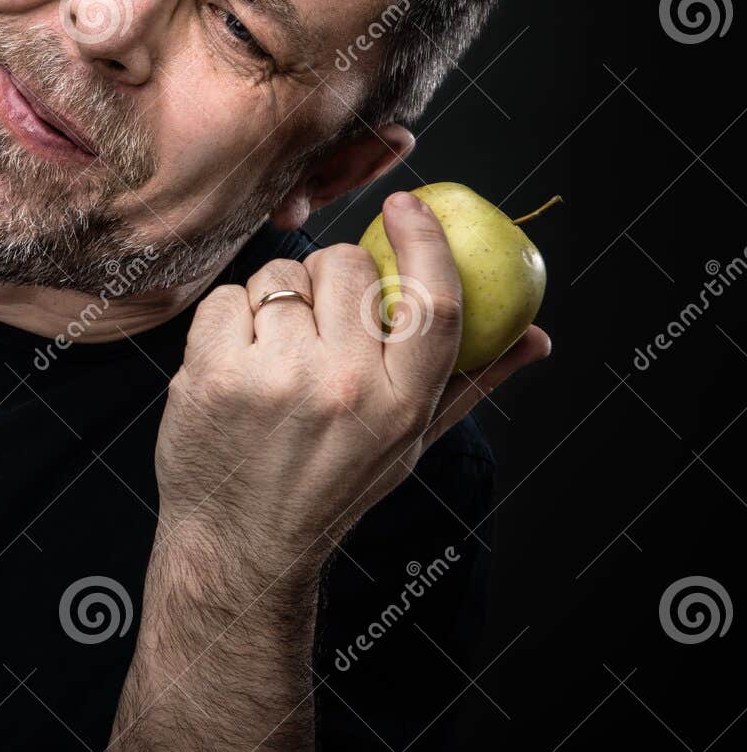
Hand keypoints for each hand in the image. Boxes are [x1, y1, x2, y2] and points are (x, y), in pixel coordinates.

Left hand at [155, 190, 549, 595]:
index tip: (406, 206)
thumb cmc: (329, 486)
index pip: (434, 301)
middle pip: (347, 266)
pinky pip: (227, 296)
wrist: (239, 544)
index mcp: (401, 404)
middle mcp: (343, 387)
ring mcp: (275, 378)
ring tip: (274, 356)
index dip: (425, 241)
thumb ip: (470, 384)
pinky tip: (235, 363)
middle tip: (317, 324)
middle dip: (331, 278)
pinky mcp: (215, 372)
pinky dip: (228, 319)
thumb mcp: (407, 445)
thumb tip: (537, 337)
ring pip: (281, 274)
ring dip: (276, 300)